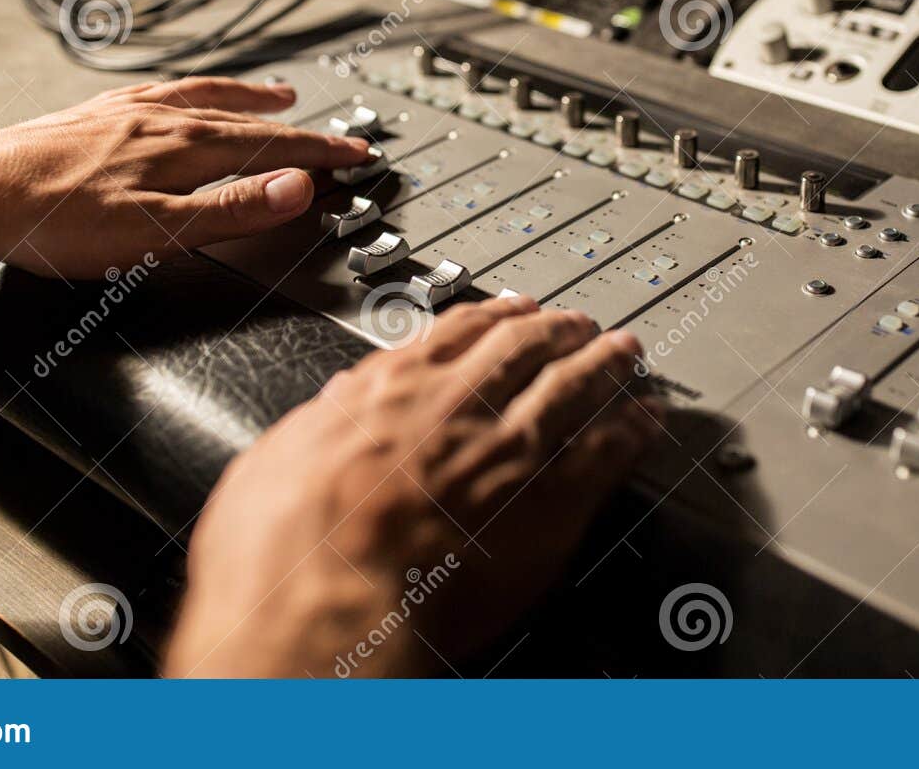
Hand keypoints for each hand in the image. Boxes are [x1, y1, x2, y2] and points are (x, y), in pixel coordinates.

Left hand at [0, 76, 369, 278]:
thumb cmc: (56, 220)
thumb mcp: (155, 233)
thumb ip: (232, 211)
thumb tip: (297, 188)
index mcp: (186, 148)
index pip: (275, 148)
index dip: (321, 154)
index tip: (359, 156)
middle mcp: (162, 120)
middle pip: (250, 121)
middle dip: (301, 130)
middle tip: (338, 135)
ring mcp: (129, 113)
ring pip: (206, 98)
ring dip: (251, 100)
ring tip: (278, 98)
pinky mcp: (96, 115)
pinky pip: (165, 94)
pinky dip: (195, 92)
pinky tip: (185, 97)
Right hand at [164, 295, 664, 677]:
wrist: (327, 608)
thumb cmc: (285, 553)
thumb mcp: (274, 462)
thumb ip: (317, 426)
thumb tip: (334, 407)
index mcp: (390, 390)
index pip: (454, 332)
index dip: (490, 316)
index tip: (508, 309)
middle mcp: (457, 406)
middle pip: (524, 348)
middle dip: (557, 329)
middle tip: (579, 321)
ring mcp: (509, 450)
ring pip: (573, 387)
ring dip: (604, 364)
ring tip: (625, 352)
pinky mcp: (549, 504)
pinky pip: (605, 453)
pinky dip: (630, 431)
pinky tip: (645, 422)